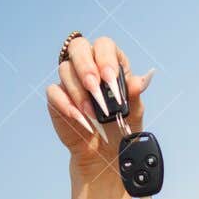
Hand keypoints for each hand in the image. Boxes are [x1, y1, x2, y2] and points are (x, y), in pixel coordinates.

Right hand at [45, 33, 154, 172]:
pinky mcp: (57, 96)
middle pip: (78, 47)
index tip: (110, 79)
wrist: (106, 153)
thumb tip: (145, 78)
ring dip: (79, 92)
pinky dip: (66, 104)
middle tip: (94, 88)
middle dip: (86, 67)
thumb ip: (135, 93)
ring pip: (65, 69)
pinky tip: (80, 118)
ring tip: (93, 115)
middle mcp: (88, 66)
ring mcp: (71, 80)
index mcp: (110, 62)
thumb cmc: (121, 126)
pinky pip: (53, 91)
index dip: (105, 58)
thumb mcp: (134, 111)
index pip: (104, 45)